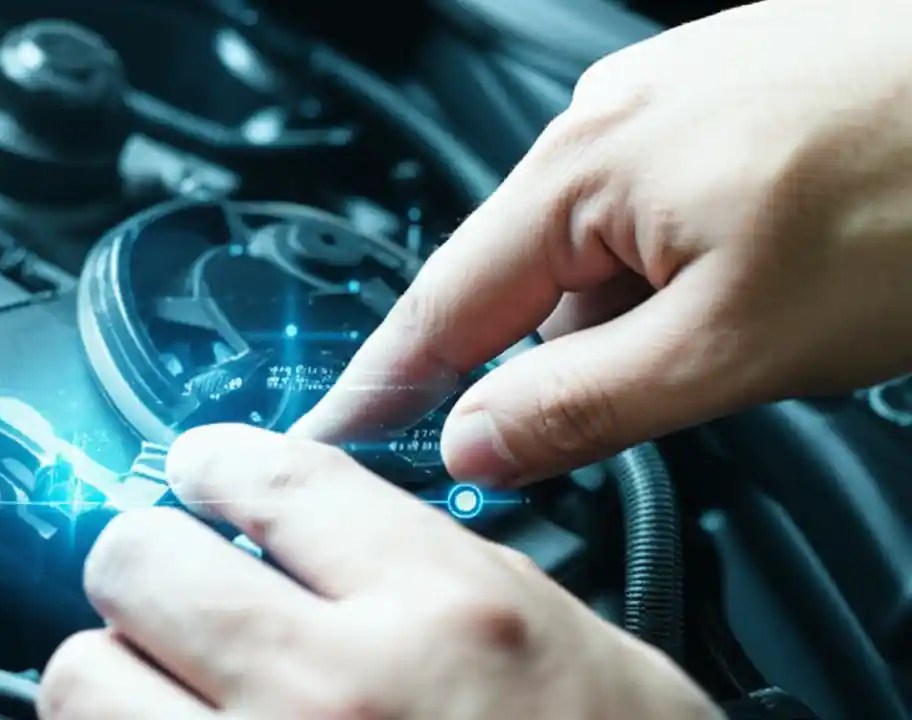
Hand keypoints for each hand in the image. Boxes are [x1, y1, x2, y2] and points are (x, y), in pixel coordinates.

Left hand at [37, 424, 717, 718]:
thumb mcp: (571, 649)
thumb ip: (436, 567)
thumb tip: (308, 525)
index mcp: (446, 614)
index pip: (275, 477)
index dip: (215, 461)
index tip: (197, 470)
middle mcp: (336, 694)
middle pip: (143, 558)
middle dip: (151, 561)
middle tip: (175, 585)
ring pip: (83, 674)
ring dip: (117, 668)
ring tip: (169, 686)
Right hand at [293, 0, 911, 485]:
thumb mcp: (738, 345)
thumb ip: (585, 403)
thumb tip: (481, 438)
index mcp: (585, 167)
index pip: (438, 305)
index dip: (382, 384)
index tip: (330, 433)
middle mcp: (606, 117)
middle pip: (520, 280)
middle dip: (548, 358)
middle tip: (622, 409)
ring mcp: (668, 98)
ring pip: (597, 250)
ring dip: (630, 315)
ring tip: (740, 328)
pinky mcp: (723, 102)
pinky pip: (652, 209)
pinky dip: (672, 268)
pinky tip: (752, 281)